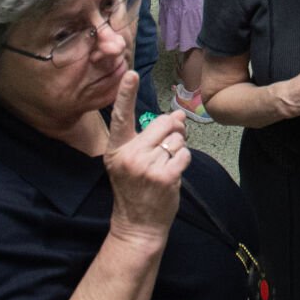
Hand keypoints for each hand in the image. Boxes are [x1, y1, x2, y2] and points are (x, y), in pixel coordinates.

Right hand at [103, 72, 187, 246]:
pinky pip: (184, 154)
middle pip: (161, 123)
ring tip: (165, 166)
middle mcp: (128, 155)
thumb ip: (150, 137)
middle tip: (166, 149)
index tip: (131, 74)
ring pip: (176, 138)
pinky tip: (172, 174)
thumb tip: (176, 115)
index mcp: (116, 149)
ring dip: (178, 149)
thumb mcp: (133, 161)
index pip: (120, 116)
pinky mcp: (163, 177)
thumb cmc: (136, 190)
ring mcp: (145, 166)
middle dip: (172, 131)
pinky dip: (183, 161)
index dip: (126, 94)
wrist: (137, 225)